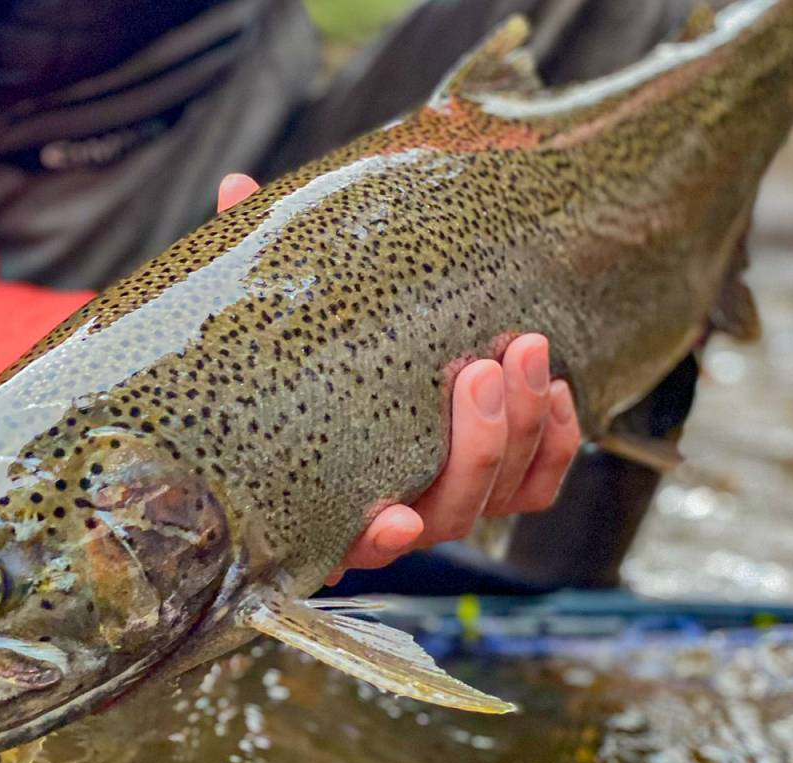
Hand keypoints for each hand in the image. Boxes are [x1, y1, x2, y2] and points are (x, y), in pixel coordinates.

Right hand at [216, 175, 582, 584]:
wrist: (370, 356)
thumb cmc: (313, 353)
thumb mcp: (283, 314)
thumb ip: (263, 270)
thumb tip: (236, 190)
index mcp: (333, 495)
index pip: (354, 541)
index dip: (376, 538)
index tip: (395, 517)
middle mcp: (399, 509)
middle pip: (449, 512)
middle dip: (475, 447)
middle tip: (478, 368)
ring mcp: (454, 496)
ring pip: (501, 495)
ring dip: (520, 428)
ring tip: (524, 348)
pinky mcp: (503, 480)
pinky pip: (541, 485)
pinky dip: (556, 444)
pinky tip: (555, 387)